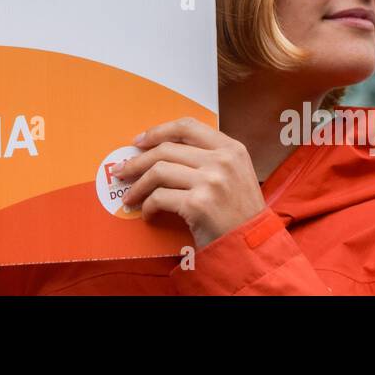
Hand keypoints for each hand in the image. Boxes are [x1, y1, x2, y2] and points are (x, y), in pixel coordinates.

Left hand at [115, 117, 264, 249]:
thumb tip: (163, 150)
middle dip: (137, 160)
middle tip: (122, 171)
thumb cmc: (240, 215)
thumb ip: (209, 158)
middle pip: (166, 149)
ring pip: (158, 171)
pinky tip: (147, 214)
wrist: (253, 248)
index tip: (140, 141)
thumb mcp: (236, 175)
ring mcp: (210, 181)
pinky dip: (148, 206)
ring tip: (130, 196)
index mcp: (232, 149)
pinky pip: (159, 198)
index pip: (188, 127)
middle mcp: (222, 161)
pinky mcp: (198, 204)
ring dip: (138, 185)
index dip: (159, 131)